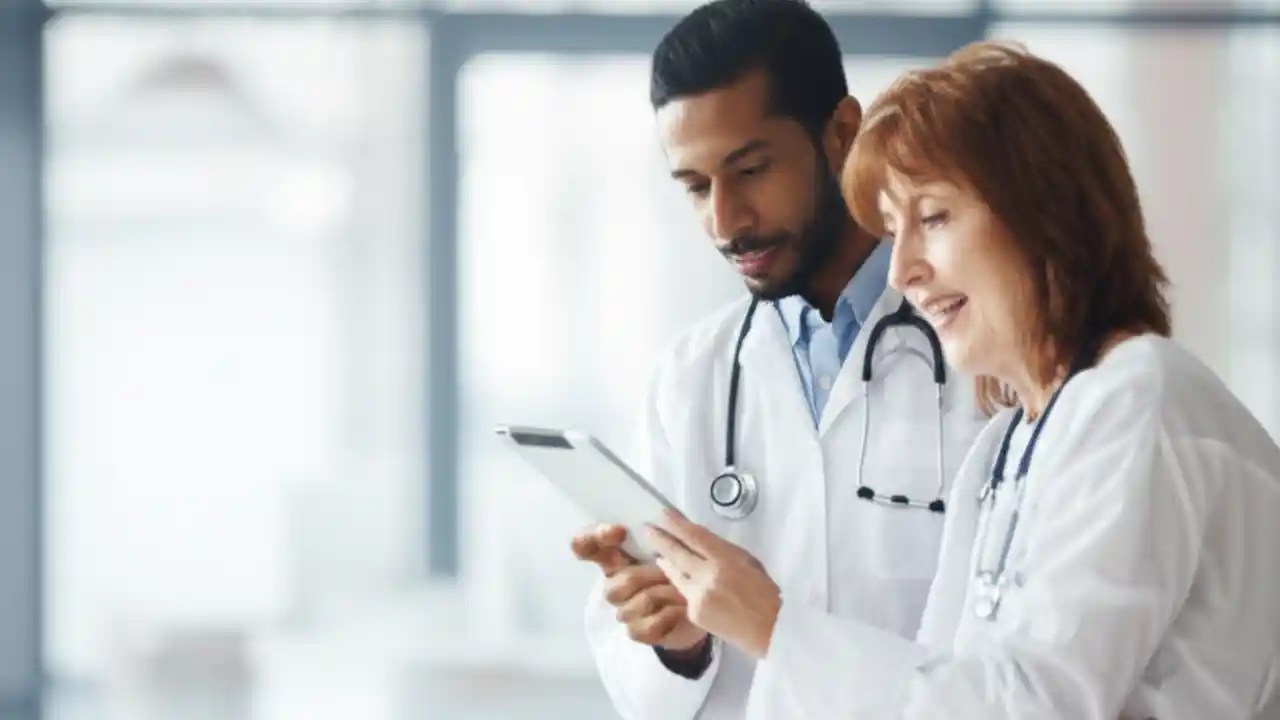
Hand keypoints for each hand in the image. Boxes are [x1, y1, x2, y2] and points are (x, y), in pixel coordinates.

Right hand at [571, 523, 707, 651]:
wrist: (701, 605)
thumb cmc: (681, 569)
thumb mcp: (673, 543)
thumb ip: (659, 531)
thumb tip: (651, 522)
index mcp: (617, 556)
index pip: (584, 544)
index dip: (593, 538)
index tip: (618, 531)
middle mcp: (614, 582)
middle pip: (615, 583)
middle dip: (649, 576)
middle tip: (673, 571)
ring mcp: (624, 609)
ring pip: (633, 605)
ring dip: (664, 595)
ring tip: (684, 590)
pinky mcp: (638, 631)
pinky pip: (643, 627)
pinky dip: (668, 617)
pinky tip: (681, 610)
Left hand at [646, 510, 781, 659]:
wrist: (771, 629)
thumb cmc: (765, 592)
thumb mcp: (748, 562)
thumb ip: (722, 553)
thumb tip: (700, 544)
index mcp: (726, 559)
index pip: (695, 536)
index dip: (676, 524)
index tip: (663, 514)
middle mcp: (708, 575)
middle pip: (677, 552)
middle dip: (660, 539)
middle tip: (647, 529)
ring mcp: (698, 595)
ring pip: (675, 574)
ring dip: (665, 562)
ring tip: (658, 554)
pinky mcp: (694, 612)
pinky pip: (683, 594)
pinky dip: (680, 584)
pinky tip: (676, 578)